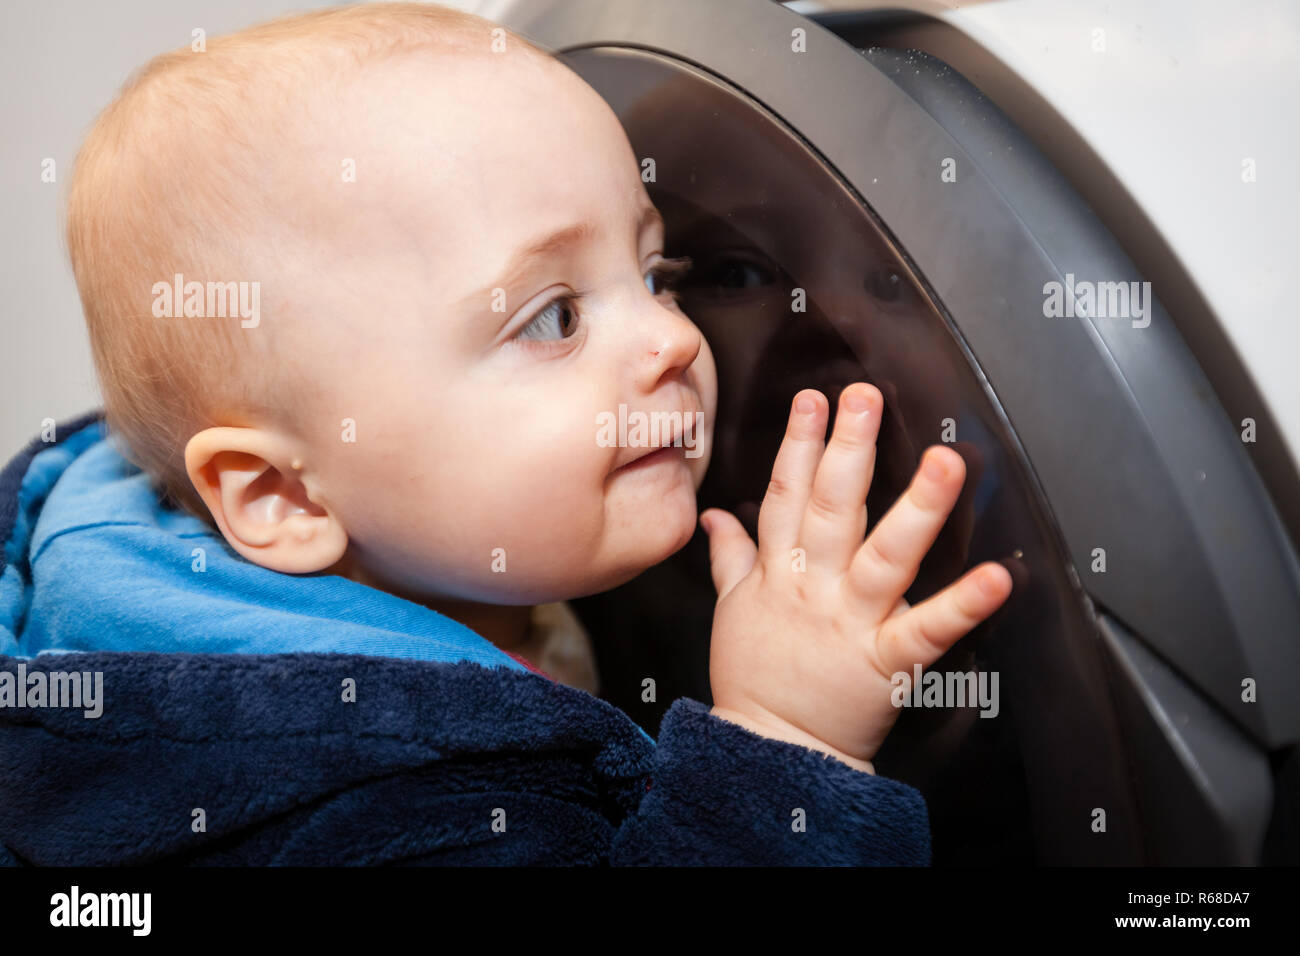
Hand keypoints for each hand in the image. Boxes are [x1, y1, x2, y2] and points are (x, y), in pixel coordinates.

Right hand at [700, 383, 1012, 771]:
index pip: (786, 495)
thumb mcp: (732, 608)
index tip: (814, 400)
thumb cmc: (754, 678)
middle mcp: (814, 587)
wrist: (768, 751)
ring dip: (916, 508)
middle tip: (864, 398)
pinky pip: (925, 630)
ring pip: (883, 555)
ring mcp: (850, 622)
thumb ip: (729, 554)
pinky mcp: (885, 662)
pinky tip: (996, 577)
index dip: (799, 444)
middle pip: (831, 509)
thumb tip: (715, 514)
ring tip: (945, 462)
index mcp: (778, 572)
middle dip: (848, 449)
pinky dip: (962, 606)